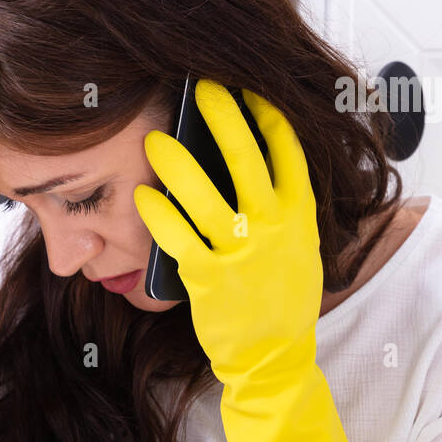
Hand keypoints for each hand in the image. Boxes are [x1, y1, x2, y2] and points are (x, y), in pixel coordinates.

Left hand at [133, 79, 321, 390]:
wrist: (275, 354)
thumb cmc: (279, 293)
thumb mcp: (295, 243)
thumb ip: (277, 204)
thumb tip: (238, 158)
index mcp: (299, 214)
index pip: (288, 151)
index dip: (267, 114)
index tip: (247, 87)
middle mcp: (274, 229)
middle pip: (246, 160)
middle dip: (222, 117)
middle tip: (201, 88)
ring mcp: (243, 254)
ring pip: (204, 196)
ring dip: (176, 163)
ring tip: (154, 141)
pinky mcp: (211, 279)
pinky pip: (178, 237)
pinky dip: (158, 214)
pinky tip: (142, 197)